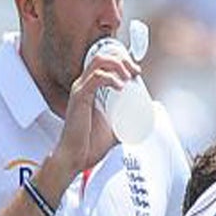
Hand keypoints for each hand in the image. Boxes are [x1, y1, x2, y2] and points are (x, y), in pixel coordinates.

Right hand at [53, 40, 137, 178]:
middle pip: (102, 57)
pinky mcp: (79, 98)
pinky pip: (95, 79)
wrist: (76, 158)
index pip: (103, 63)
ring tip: (129, 77)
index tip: (137, 72)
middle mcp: (82, 85)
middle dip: (122, 59)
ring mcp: (80, 90)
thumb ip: (124, 126)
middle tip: (136, 72)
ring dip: (118, 65)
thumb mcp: (113, 131)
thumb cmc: (89, 145)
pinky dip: (110, 78)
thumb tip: (139, 126)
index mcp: (89, 89)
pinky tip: (120, 86)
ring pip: (98, 63)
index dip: (122, 61)